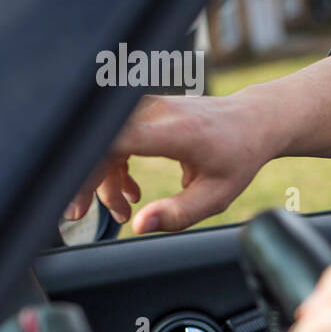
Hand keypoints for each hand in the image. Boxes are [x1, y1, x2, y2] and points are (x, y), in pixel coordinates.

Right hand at [64, 92, 275, 233]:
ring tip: (124, 210)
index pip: (112, 142)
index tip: (77, 203)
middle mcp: (155, 110)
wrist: (253, 122)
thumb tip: (140, 226)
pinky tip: (130, 191)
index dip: (86, 172)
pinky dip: (114, 164)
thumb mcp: (216, 195)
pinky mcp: (144, 109)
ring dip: (103, 178)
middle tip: (83, 214)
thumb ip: (179, 213)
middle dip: (86, 182)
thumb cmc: (238, 156)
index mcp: (173, 130)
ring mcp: (147, 105)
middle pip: (99, 143)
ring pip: (103, 140)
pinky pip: (114, 135)